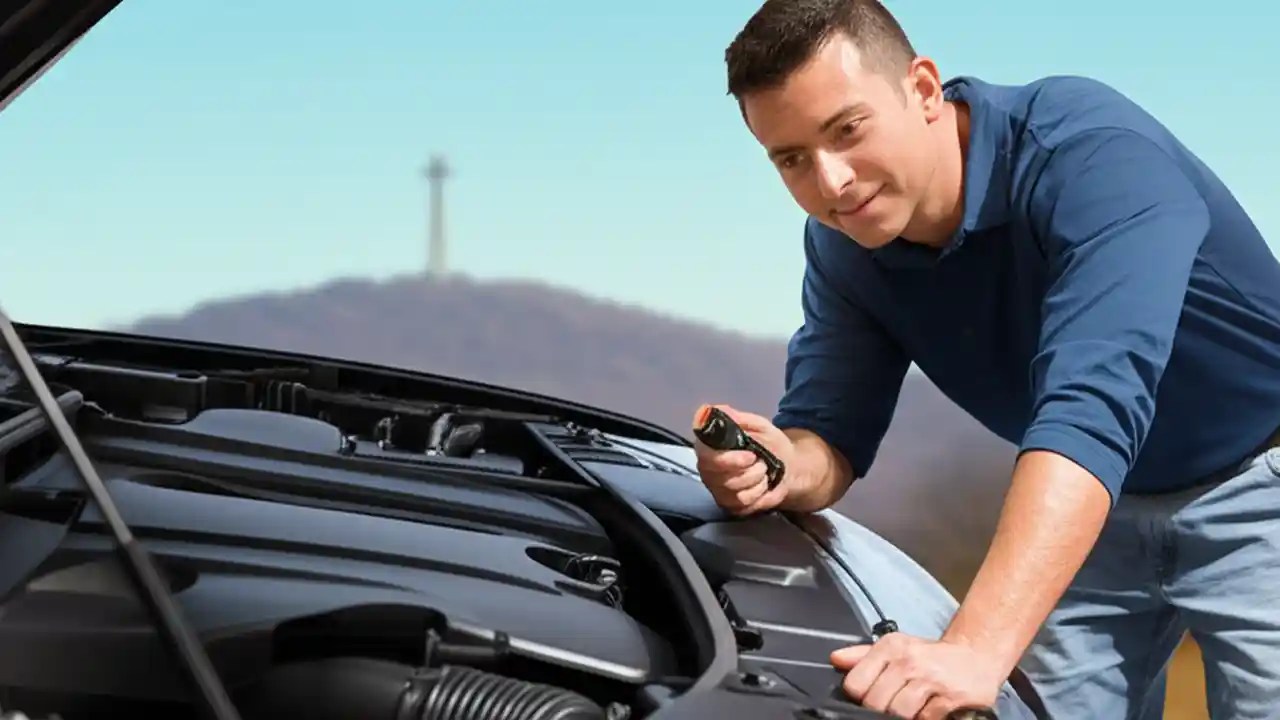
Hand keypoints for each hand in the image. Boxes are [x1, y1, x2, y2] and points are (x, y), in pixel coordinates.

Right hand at [692, 404, 793, 514]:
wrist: (788, 466)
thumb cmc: (768, 443)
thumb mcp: (758, 425)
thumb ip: (737, 419)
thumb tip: (714, 410)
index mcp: (708, 447)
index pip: (706, 458)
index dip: (729, 460)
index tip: (750, 456)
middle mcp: (707, 471)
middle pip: (722, 479)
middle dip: (749, 472)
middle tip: (761, 463)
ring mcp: (717, 490)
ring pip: (735, 493)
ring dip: (757, 482)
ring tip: (764, 472)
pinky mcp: (729, 506)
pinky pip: (744, 505)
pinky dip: (760, 495)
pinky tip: (763, 485)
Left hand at [830, 633, 1004, 719]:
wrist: (976, 654)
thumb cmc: (929, 655)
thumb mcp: (896, 647)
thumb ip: (863, 655)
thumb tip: (835, 659)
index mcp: (890, 646)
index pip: (856, 684)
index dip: (860, 697)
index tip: (870, 697)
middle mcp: (908, 660)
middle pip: (875, 702)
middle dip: (880, 709)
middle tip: (892, 705)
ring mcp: (931, 678)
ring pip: (899, 713)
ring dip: (903, 715)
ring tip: (910, 707)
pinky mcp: (952, 696)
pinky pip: (925, 719)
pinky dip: (925, 718)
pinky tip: (930, 708)